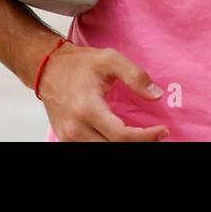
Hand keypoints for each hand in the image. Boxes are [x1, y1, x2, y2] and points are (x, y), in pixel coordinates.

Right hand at [38, 43, 169, 141]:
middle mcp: (75, 128)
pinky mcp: (65, 140)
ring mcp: (68, 137)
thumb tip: (156, 96)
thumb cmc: (79, 64)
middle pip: (113, 148)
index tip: (162, 131)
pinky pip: (92, 149)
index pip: (121, 135)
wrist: (48, 68)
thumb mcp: (110, 59)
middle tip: (156, 134)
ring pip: (102, 152)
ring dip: (124, 146)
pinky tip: (122, 137)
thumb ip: (135, 76)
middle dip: (138, 144)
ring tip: (141, 136)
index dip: (146, 137)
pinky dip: (109, 144)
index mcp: (87, 108)